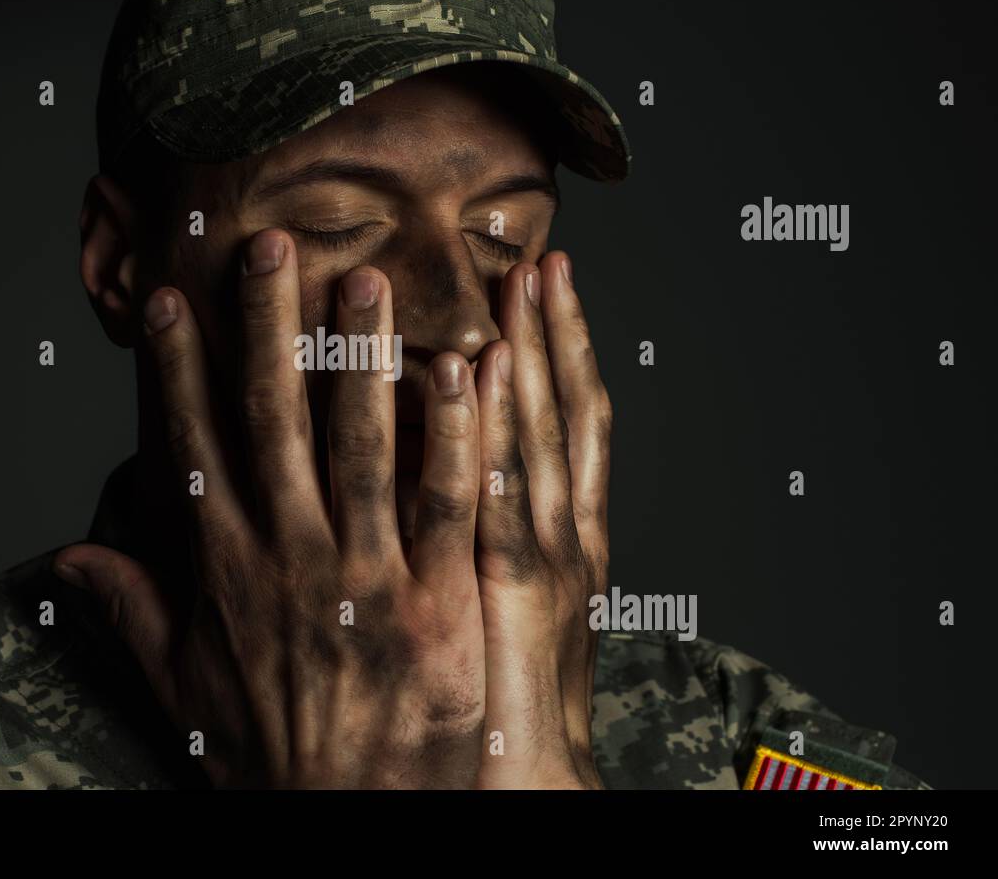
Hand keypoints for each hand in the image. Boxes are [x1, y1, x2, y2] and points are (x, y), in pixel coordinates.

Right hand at [55, 229, 489, 787]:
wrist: (358, 821)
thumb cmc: (273, 753)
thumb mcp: (184, 684)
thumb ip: (131, 610)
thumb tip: (69, 557)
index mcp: (228, 572)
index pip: (194, 447)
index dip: (180, 371)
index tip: (172, 301)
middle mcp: (290, 558)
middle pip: (275, 422)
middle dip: (271, 328)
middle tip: (272, 246)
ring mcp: (367, 576)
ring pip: (363, 445)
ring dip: (362, 357)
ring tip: (367, 280)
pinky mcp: (440, 600)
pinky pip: (452, 502)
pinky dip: (458, 435)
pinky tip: (466, 371)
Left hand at [472, 251, 611, 788]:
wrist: (521, 773)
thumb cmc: (501, 689)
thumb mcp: (508, 601)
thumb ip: (494, 528)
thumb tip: (454, 460)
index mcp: (568, 533)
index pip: (573, 420)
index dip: (565, 347)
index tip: (547, 280)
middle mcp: (569, 534)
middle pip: (566, 412)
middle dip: (556, 333)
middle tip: (540, 256)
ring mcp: (547, 557)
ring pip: (542, 436)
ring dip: (532, 354)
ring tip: (518, 279)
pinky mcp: (508, 588)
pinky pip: (497, 490)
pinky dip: (492, 428)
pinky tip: (474, 369)